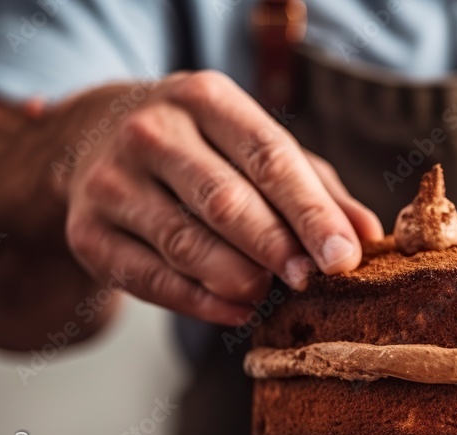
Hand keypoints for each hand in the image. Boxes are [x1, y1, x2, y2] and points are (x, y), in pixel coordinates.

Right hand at [59, 71, 382, 324]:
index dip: (310, 212)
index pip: (268, 158)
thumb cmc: (207, 150)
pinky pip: (150, 278)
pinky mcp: (88, 233)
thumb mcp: (260, 148)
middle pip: (224, 200)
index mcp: (206, 100)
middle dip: (274, 247)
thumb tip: (367, 235)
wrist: (97, 141)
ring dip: (236, 278)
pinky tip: (235, 313)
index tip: (343, 257)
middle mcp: (152, 132)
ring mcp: (113, 182)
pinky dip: (198, 303)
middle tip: (308, 282)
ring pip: (184, 242)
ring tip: (270, 295)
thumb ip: (317, 190)